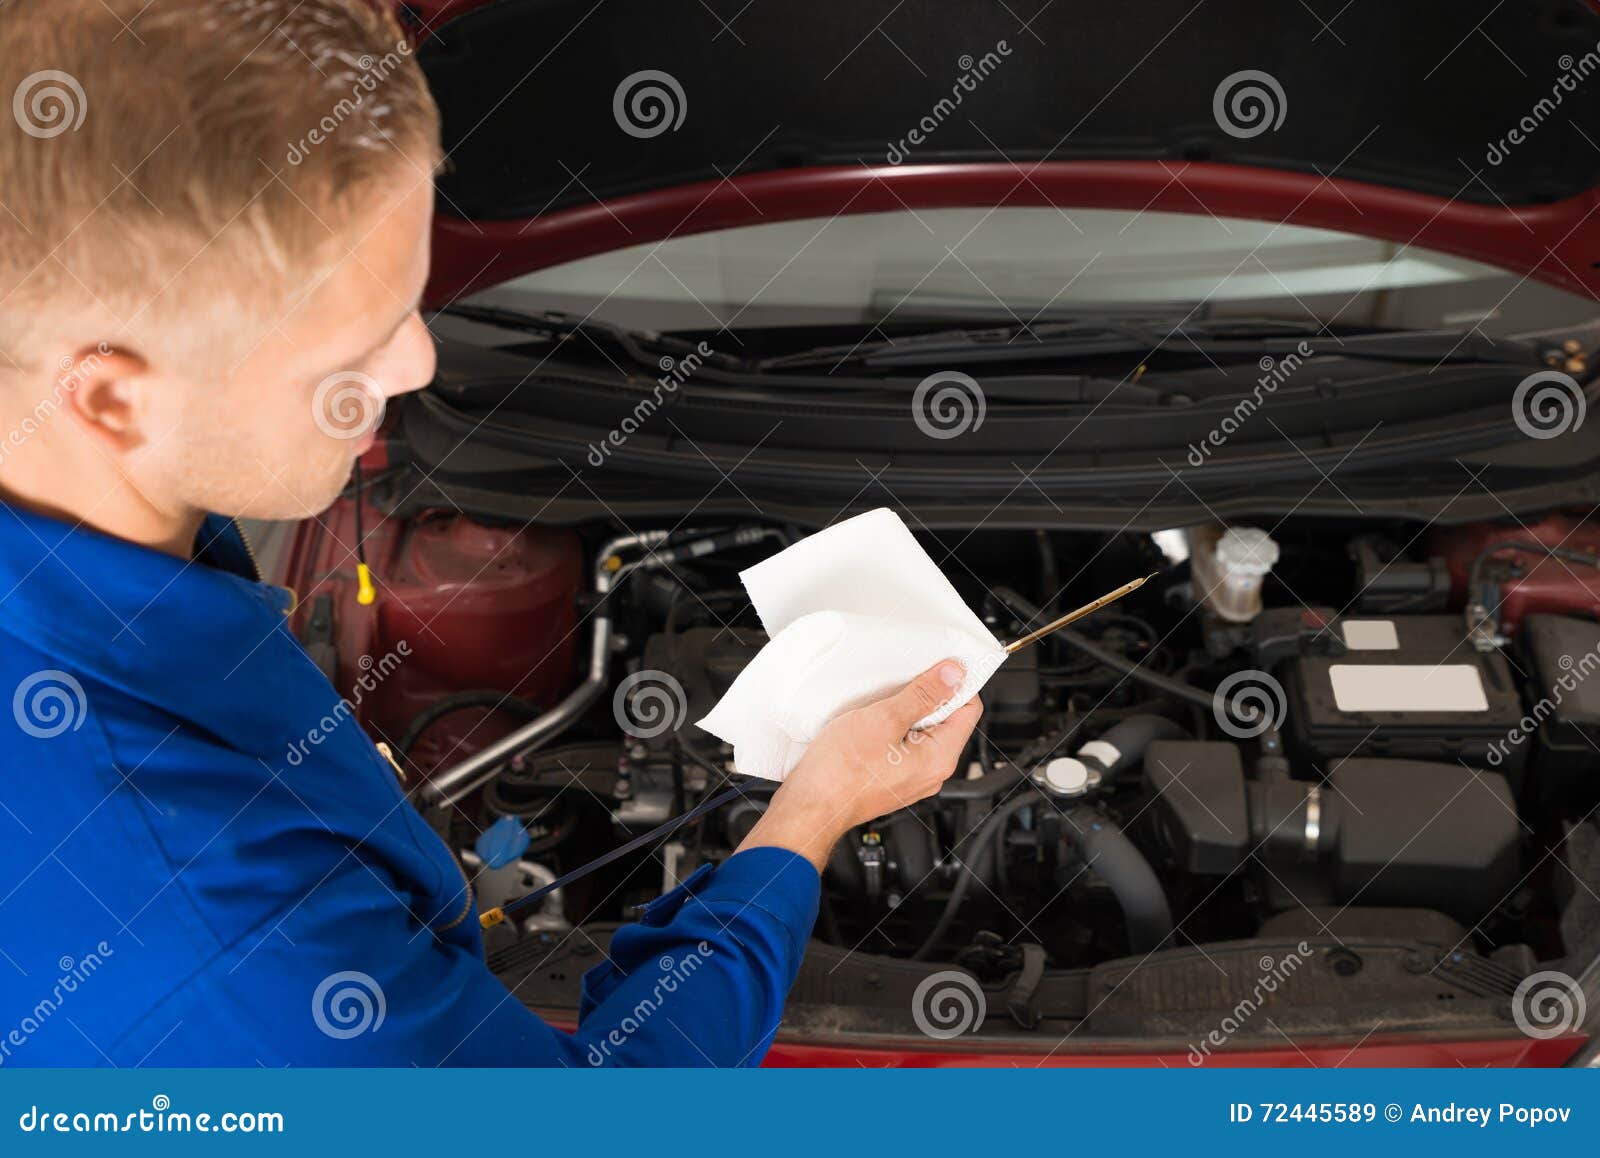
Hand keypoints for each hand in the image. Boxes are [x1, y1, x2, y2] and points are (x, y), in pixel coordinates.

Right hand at [736, 659, 981, 871]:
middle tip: (902, 683)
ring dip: (906, 711)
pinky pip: (903, 745)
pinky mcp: (892, 778)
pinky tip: (870, 722)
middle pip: (946, 720)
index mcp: (940, 758)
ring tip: (882, 703)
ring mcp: (911, 778)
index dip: (956, 683)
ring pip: (921, 732)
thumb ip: (923, 695)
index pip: (969, 709)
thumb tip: (954, 675)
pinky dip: (892, 728)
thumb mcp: (884, 719)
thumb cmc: (841, 774)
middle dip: (927, 696)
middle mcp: (931, 773)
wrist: (810, 807)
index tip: (939, 666)